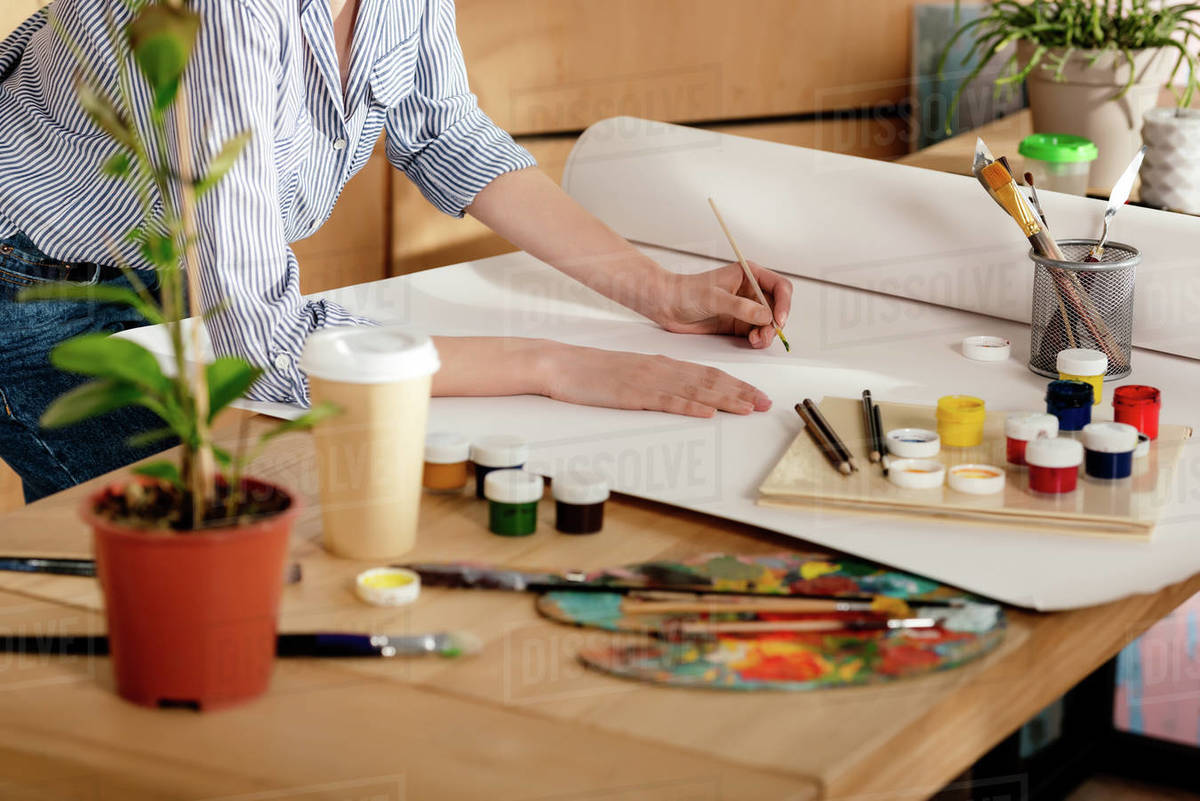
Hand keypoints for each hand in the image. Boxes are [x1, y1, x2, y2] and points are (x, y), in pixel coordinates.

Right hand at [537, 342, 770, 417]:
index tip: (756, 394)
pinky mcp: (633, 394)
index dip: (736, 384)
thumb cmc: (595, 373)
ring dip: (724, 400)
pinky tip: (706, 412)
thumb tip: (686, 395)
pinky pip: (666, 401)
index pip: (707, 373)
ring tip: (747, 407)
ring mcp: (649, 381)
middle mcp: (662, 369)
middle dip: (740, 392)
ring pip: (695, 390)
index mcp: (663, 364)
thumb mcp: (634, 373)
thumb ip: (660, 381)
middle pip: (709, 381)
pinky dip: (689, 407)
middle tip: (764, 403)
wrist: (563, 365)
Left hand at [653, 261, 792, 349]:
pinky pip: (757, 332)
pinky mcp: (738, 324)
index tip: (779, 319)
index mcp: (749, 275)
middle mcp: (750, 291)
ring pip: (768, 323)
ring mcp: (745, 308)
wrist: (666, 305)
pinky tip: (751, 342)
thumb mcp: (715, 298)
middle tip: (765, 334)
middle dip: (775, 323)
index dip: (784, 303)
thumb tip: (766, 316)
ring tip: (755, 340)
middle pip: (777, 307)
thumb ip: (741, 307)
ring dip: (767, 333)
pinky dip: (758, 339)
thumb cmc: (686, 292)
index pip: (780, 286)